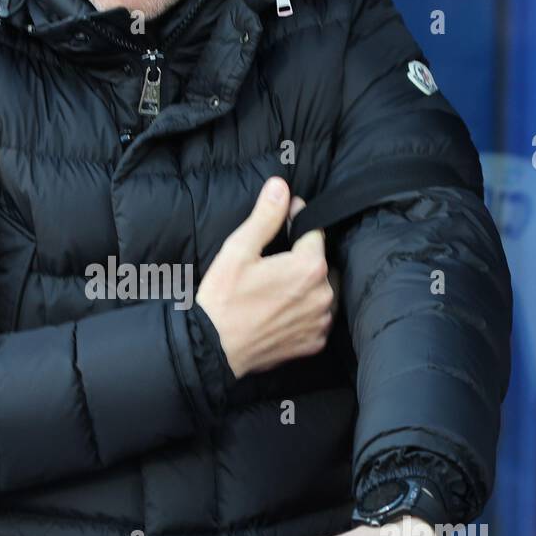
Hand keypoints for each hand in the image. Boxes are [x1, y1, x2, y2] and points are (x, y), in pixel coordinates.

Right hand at [195, 177, 338, 377]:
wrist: (213, 349)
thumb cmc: (223, 299)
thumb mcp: (238, 250)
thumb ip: (265, 217)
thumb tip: (281, 187)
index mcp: (309, 266)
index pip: (314, 230)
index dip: (297, 220)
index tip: (285, 218)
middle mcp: (323, 294)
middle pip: (320, 262)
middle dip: (301, 256)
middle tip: (273, 262)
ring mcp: (320, 321)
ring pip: (321, 291)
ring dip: (305, 285)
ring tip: (276, 287)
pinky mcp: (314, 343)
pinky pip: (317, 318)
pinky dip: (304, 312)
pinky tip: (280, 310)